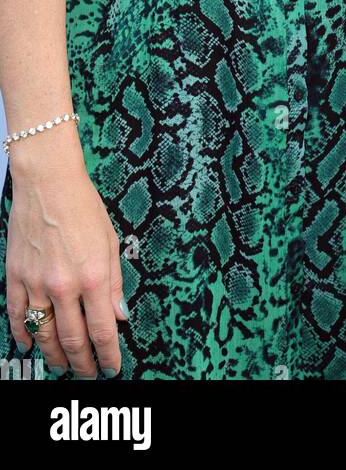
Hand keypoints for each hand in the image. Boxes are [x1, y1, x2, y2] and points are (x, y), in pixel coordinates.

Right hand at [6, 161, 128, 377]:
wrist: (48, 182)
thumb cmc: (83, 206)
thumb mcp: (111, 241)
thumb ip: (114, 283)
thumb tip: (120, 316)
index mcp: (93, 276)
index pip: (102, 330)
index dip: (108, 355)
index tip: (112, 367)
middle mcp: (64, 285)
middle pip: (72, 339)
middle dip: (82, 363)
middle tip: (88, 373)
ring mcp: (36, 283)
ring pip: (43, 334)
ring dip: (54, 356)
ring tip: (63, 367)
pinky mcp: (15, 276)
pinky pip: (17, 315)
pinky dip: (22, 334)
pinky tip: (29, 345)